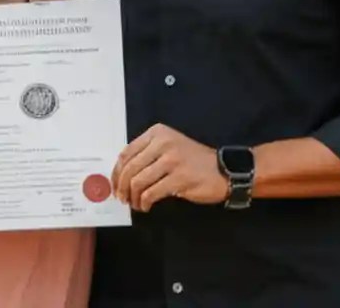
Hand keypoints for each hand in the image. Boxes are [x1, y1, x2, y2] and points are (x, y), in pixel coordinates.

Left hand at [112, 124, 228, 211]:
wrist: (224, 170)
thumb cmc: (194, 161)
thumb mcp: (169, 147)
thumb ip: (147, 154)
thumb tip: (121, 173)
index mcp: (157, 133)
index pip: (126, 153)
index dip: (116, 172)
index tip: (115, 185)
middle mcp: (163, 143)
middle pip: (130, 168)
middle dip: (122, 187)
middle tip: (122, 198)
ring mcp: (171, 160)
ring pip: (138, 182)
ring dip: (133, 197)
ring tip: (136, 204)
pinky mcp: (179, 178)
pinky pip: (151, 193)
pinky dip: (144, 202)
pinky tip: (146, 206)